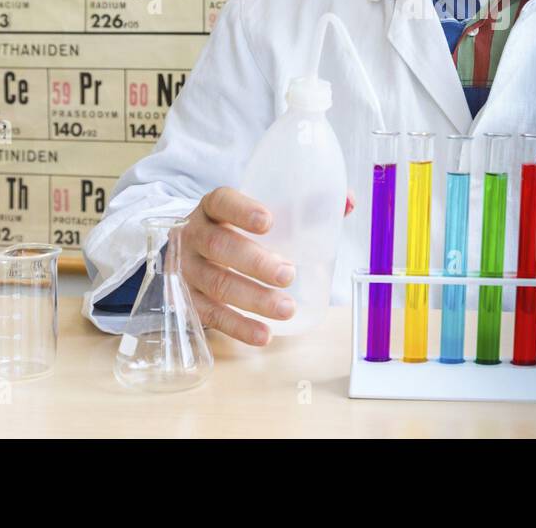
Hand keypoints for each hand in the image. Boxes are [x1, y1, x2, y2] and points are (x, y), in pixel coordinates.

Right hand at [180, 186, 297, 345]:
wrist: (195, 250)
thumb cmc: (239, 228)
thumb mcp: (260, 209)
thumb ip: (305, 203)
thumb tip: (349, 202)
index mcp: (213, 207)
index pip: (222, 202)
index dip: (242, 210)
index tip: (269, 221)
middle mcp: (194, 235)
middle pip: (219, 246)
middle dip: (255, 262)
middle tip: (288, 274)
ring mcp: (187, 269)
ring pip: (216, 283)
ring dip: (253, 299)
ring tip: (286, 309)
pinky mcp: (187, 300)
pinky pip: (210, 315)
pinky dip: (238, 327)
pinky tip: (263, 335)